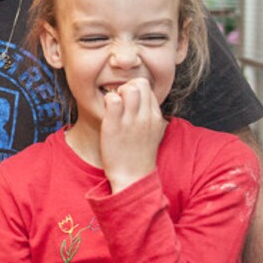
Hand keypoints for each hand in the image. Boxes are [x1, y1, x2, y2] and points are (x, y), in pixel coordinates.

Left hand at [99, 77, 165, 192]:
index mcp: (155, 117)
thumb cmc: (139, 156)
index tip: (129, 102)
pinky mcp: (114, 125)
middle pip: (139, 84)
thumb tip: (145, 102)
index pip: (148, 88)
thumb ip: (150, 117)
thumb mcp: (153, 134)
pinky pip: (112, 100)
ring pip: (128, 88)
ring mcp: (130, 121)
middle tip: (120, 101)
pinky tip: (107, 112)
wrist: (132, 178)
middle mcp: (145, 117)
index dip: (136, 90)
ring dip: (117, 92)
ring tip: (114, 106)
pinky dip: (108, 101)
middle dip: (127, 87)